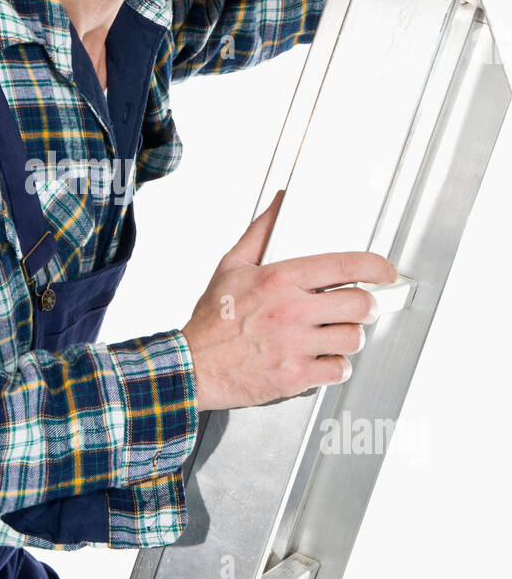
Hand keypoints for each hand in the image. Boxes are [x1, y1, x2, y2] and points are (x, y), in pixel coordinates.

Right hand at [181, 189, 397, 410]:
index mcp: (279, 279)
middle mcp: (291, 311)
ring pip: (353, 339)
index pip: (344, 265)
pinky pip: (339, 370)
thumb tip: (279, 203)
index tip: (385, 272)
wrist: (193, 365)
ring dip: (350, 337)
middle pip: (359, 304)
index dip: (376, 267)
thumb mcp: (231, 266)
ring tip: (336, 335)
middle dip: (366, 306)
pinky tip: (323, 359)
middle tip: (360, 308)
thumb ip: (260, 232)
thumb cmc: (211, 320)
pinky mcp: (295, 375)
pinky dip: (336, 366)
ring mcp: (295, 345)